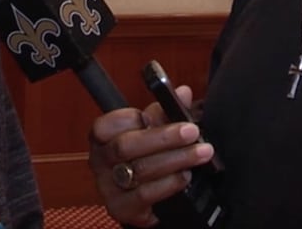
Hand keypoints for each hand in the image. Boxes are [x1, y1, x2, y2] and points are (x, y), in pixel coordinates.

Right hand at [88, 85, 214, 227]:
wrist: (144, 200)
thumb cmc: (144, 158)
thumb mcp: (151, 132)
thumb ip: (165, 112)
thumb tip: (183, 93)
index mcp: (102, 137)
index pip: (108, 123)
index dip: (134, 118)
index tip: (162, 114)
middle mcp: (100, 161)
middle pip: (125, 146)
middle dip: (164, 137)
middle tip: (192, 132)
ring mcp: (108, 187)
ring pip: (140, 170)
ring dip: (176, 159)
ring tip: (201, 153)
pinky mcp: (122, 208)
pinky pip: (145, 195)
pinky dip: (169, 183)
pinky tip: (186, 175)